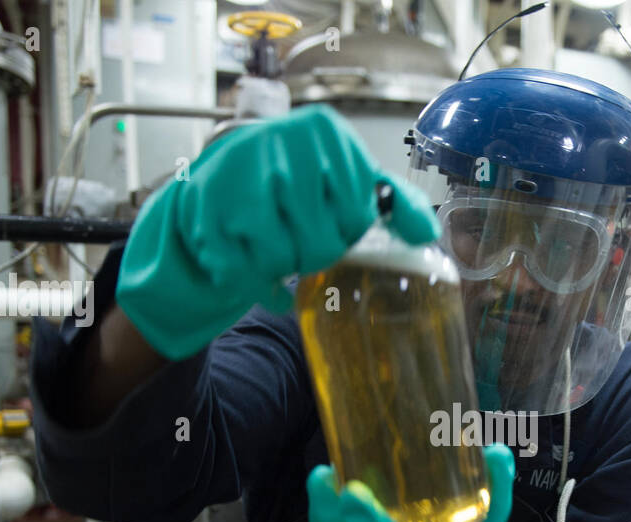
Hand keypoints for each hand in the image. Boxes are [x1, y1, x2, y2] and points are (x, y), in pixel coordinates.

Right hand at [115, 103, 439, 359]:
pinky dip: (248, 280)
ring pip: (279, 259)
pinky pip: (239, 271)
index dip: (345, 230)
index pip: (358, 217)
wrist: (222, 178)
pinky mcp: (203, 207)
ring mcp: (237, 174)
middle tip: (299, 234)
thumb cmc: (298, 180)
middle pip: (320, 243)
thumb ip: (397, 204)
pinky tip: (249, 259)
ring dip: (279, 265)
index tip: (328, 213)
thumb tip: (427, 233)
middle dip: (312, 252)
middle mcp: (280, 143)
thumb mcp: (350, 178)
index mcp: (325, 131)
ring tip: (273, 242)